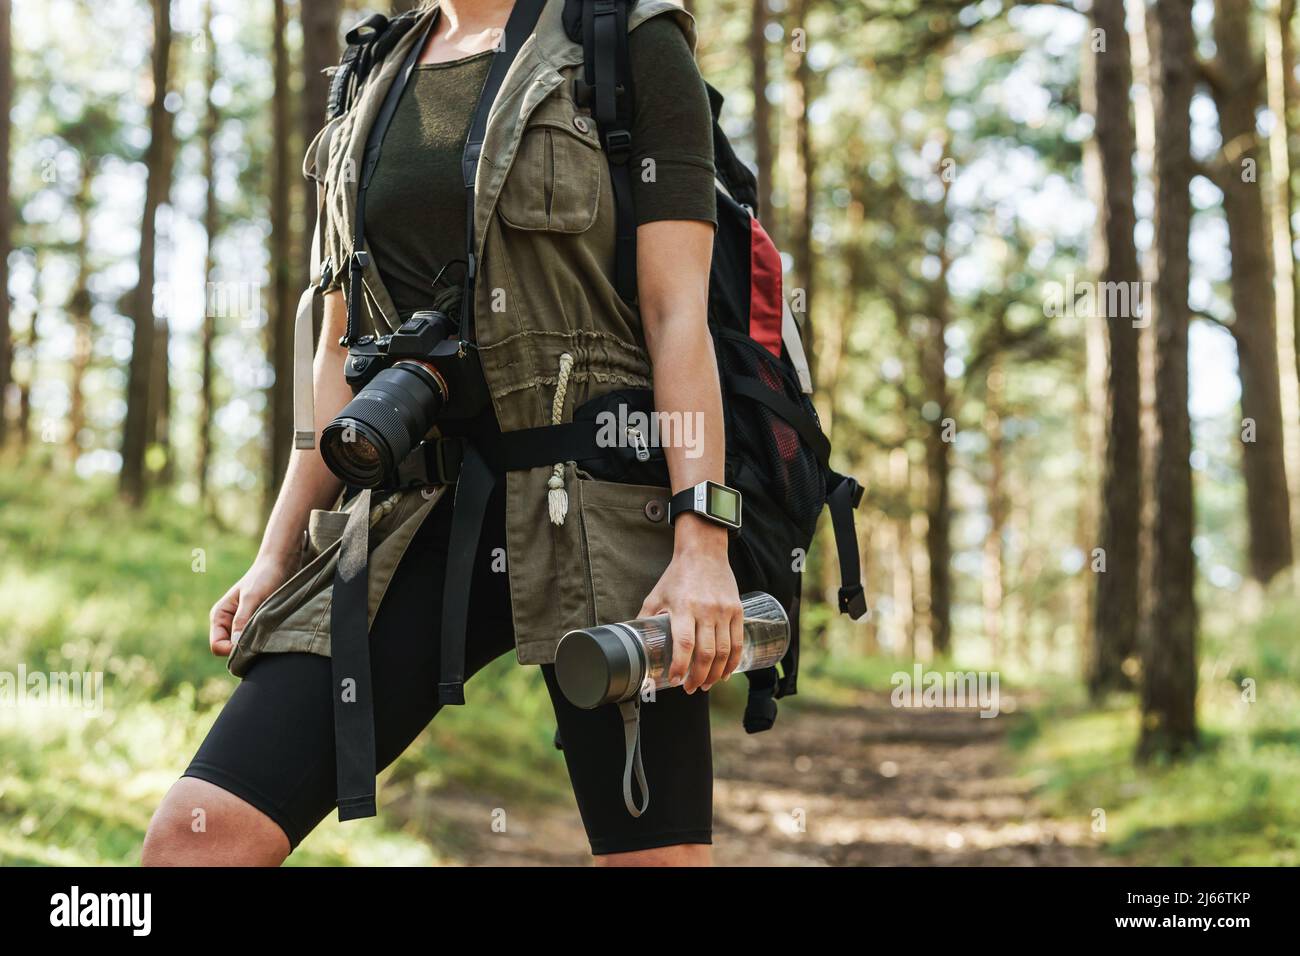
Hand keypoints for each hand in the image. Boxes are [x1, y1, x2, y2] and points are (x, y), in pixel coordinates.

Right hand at [208, 554, 295, 657]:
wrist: (280, 565)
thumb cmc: (264, 577)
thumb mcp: (252, 598)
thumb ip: (242, 620)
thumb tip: (235, 645)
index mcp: (219, 616)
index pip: (217, 646)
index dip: (233, 650)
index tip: (253, 642)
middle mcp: (227, 623)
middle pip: (230, 651)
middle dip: (245, 649)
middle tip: (264, 638)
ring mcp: (241, 625)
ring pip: (244, 648)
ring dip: (256, 645)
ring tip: (270, 632)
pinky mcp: (255, 626)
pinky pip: (255, 642)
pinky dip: (263, 641)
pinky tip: (275, 633)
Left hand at [637, 517, 742, 693]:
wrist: (704, 552)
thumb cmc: (676, 576)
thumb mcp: (656, 596)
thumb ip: (646, 620)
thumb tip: (635, 644)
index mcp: (682, 607)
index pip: (684, 643)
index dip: (680, 666)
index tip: (675, 680)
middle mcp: (705, 610)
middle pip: (706, 653)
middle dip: (698, 677)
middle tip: (690, 688)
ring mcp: (724, 611)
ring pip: (724, 651)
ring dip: (716, 674)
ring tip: (706, 684)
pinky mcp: (737, 610)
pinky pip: (738, 642)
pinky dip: (733, 662)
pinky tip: (726, 673)